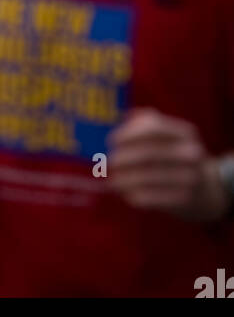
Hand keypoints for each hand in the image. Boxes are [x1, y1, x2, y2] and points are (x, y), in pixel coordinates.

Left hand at [108, 109, 227, 220]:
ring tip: (112, 181)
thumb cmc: (177, 157)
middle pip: (148, 153)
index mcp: (185, 132)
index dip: (128, 133)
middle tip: (107, 162)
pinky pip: (154, 197)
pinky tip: (126, 194)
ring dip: (125, 179)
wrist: (208, 190)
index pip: (153, 127)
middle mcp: (191, 153)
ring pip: (148, 177)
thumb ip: (146, 122)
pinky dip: (136, 195)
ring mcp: (191, 177)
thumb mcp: (169, 136)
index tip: (111, 140)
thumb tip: (120, 117)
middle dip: (123, 158)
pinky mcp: (186, 199)